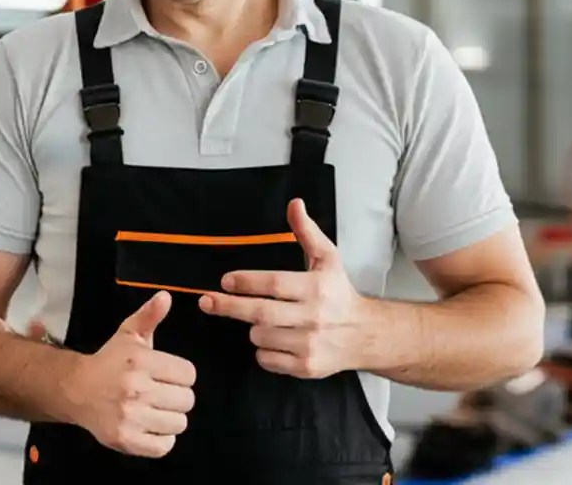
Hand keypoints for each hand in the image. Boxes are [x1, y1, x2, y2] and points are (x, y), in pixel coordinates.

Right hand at [68, 291, 195, 457]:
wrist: (76, 389)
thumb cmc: (108, 361)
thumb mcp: (128, 335)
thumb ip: (149, 316)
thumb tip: (166, 296)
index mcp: (140, 361)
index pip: (189, 374)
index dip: (179, 374)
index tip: (164, 374)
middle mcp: (135, 388)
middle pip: (187, 400)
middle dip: (176, 396)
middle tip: (158, 392)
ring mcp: (130, 416)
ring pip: (179, 423)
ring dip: (169, 418)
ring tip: (152, 409)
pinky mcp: (126, 439)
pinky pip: (164, 445)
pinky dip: (161, 439)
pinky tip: (148, 426)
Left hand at [198, 198, 376, 378]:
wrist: (365, 335)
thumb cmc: (340, 293)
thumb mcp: (328, 259)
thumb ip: (306, 232)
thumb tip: (294, 203)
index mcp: (316, 288)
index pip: (274, 284)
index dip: (247, 281)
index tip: (225, 280)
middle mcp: (313, 316)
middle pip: (261, 312)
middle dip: (229, 307)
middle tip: (206, 301)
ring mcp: (310, 344)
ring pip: (260, 336)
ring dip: (252, 327)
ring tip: (262, 319)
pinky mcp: (306, 367)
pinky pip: (267, 358)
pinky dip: (263, 350)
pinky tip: (274, 339)